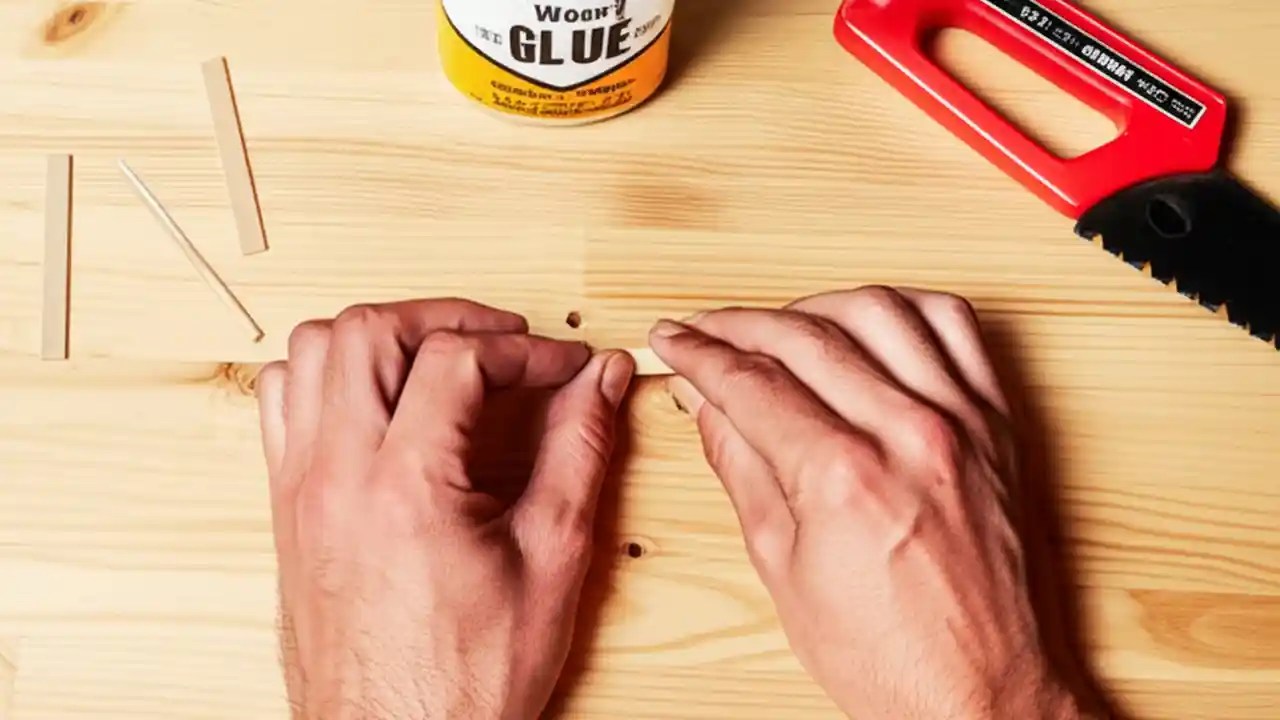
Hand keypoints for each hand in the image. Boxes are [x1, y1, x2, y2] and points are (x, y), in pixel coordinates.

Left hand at [255, 299, 634, 719]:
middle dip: (447, 317)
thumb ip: (579, 453)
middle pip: (369, 329)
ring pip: (309, 353)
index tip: (564, 368)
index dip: (525, 348)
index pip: (457, 358)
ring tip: (440, 359)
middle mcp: (336, 475)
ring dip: (380, 336)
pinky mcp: (286, 509)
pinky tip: (378, 400)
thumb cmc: (465, 680)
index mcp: (407, 486)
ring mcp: (299, 489)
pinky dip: (326, 376)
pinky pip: (279, 403)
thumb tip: (602, 382)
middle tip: (503, 341)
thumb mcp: (550, 562)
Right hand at [649, 287, 1084, 719]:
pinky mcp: (996, 425)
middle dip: (739, 324)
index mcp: (843, 477)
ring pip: (878, 311)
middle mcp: (908, 435)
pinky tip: (868, 320)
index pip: (751, 381)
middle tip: (705, 328)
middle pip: (803, 336)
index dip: (699, 354)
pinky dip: (904, 307)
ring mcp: (960, 423)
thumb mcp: (781, 568)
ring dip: (814, 305)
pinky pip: (954, 329)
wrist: (979, 692)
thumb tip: (707, 403)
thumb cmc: (888, 656)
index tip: (675, 340)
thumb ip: (741, 466)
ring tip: (779, 323)